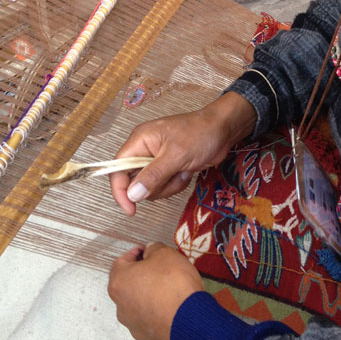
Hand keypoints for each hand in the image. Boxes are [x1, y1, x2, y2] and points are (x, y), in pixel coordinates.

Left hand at [108, 242, 203, 339]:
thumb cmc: (173, 283)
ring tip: (171, 290)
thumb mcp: (165, 254)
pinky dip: (160, 313)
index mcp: (119, 283)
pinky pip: (152, 321)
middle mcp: (121, 306)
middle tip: (161, 269)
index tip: (149, 251)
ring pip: (139, 305)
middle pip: (129, 285)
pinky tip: (175, 308)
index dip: (136, 253)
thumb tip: (150, 251)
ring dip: (151, 296)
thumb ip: (153, 249)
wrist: (190, 321)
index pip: (121, 262)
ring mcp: (134, 326)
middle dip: (143, 276)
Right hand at [110, 92, 256, 214]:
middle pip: (135, 182)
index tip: (130, 209)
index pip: (118, 168)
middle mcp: (144, 151)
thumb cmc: (200, 134)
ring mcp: (157, 160)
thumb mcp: (176, 155)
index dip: (120, 190)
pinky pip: (164, 186)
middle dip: (155, 186)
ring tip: (183, 170)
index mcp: (139, 141)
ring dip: (169, 185)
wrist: (223, 130)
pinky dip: (176, 184)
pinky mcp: (169, 168)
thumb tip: (133, 194)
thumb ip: (153, 175)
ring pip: (151, 187)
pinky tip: (187, 171)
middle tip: (173, 175)